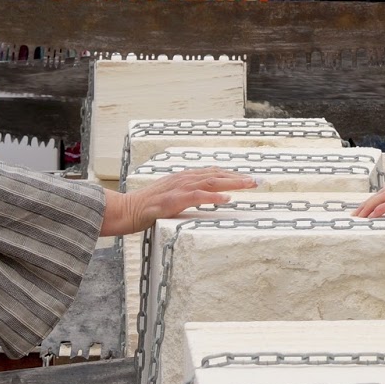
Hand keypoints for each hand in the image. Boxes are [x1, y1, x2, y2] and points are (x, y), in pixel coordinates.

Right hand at [112, 168, 256, 234]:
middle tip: (259, 180)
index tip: (249, 178)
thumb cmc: (147, 207)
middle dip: (239, 177)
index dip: (232, 174)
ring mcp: (178, 188)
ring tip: (250, 184)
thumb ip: (186, 195)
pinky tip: (227, 199)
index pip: (213, 172)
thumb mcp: (171, 197)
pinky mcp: (172, 200)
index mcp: (184, 178)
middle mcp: (184, 179)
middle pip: (217, 174)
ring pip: (211, 181)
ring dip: (232, 182)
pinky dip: (213, 197)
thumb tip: (204, 198)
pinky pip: (196, 196)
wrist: (125, 210)